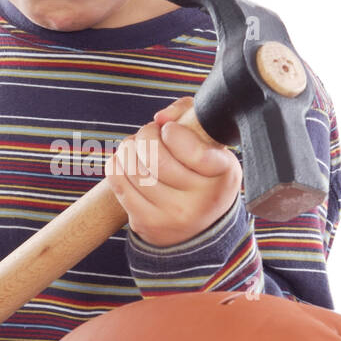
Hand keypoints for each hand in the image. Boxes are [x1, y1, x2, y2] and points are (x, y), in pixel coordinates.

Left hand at [104, 95, 242, 247]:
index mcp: (222, 175)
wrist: (199, 225)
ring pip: (133, 167)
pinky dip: (118, 164)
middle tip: (150, 134)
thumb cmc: (203, 173)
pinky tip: (128, 163)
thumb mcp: (211, 143)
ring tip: (138, 148)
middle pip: (156, 157)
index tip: (169, 130)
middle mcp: (200, 200)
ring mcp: (171, 215)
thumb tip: (161, 118)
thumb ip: (190, 114)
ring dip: (129, 148)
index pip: (193, 151)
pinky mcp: (146, 223)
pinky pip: (118, 182)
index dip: (173, 132)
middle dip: (146, 134)